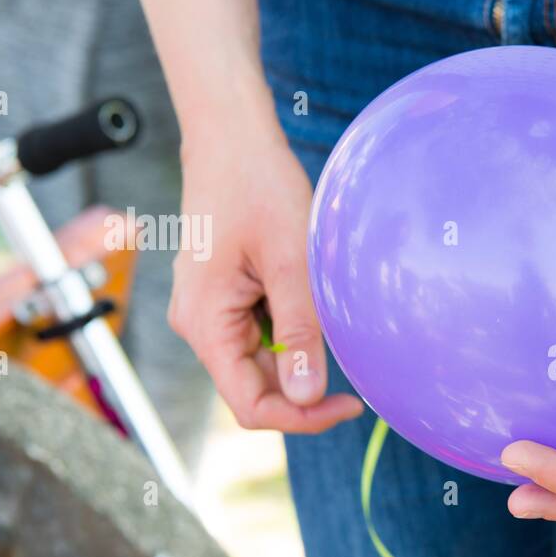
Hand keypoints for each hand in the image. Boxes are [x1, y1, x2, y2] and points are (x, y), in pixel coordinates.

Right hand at [168, 120, 362, 432]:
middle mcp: (199, 325)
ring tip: (329, 313)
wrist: (231, 139)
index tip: (349, 403)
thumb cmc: (258, 188)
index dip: (301, 417)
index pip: (250, 405)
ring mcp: (209, 313)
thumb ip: (298, 332)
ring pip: (261, 363)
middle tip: (357, 367)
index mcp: (205, 323)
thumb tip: (307, 396)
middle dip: (306, 386)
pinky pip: (260, 334)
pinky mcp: (224, 298)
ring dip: (301, 353)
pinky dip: (293, 329)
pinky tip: (311, 298)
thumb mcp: (291, 262)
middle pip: (256, 388)